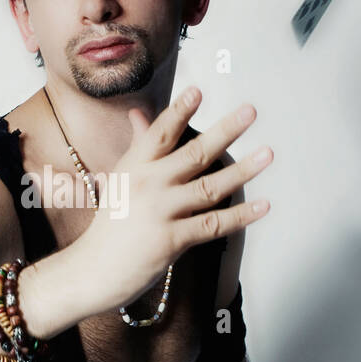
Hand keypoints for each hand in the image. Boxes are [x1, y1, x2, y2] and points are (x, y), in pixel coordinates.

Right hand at [77, 85, 272, 313]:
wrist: (93, 270)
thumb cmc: (110, 223)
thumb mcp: (120, 179)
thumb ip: (139, 146)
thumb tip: (140, 114)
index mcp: (134, 166)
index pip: (160, 132)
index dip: (180, 111)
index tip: (199, 91)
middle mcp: (148, 185)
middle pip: (193, 154)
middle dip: (225, 130)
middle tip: (250, 111)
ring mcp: (160, 212)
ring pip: (209, 187)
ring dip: (242, 170)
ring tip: (267, 153)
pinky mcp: (172, 240)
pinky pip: (213, 224)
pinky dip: (240, 216)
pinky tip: (262, 205)